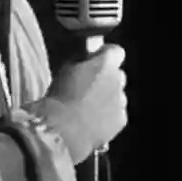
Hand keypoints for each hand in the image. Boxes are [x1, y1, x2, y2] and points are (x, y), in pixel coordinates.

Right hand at [45, 43, 127, 158]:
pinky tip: (92, 122)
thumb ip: (81, 62)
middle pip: (118, 75)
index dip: (105, 55)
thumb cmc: (60, 96)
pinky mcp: (121, 121)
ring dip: (107, 98)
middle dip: (107, 79)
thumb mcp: (65, 69)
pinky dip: (108, 117)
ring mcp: (121, 101)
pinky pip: (117, 114)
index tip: (95, 61)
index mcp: (106, 63)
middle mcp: (118, 79)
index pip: (116, 51)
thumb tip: (86, 61)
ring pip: (118, 96)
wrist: (63, 129)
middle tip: (89, 87)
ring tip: (88, 108)